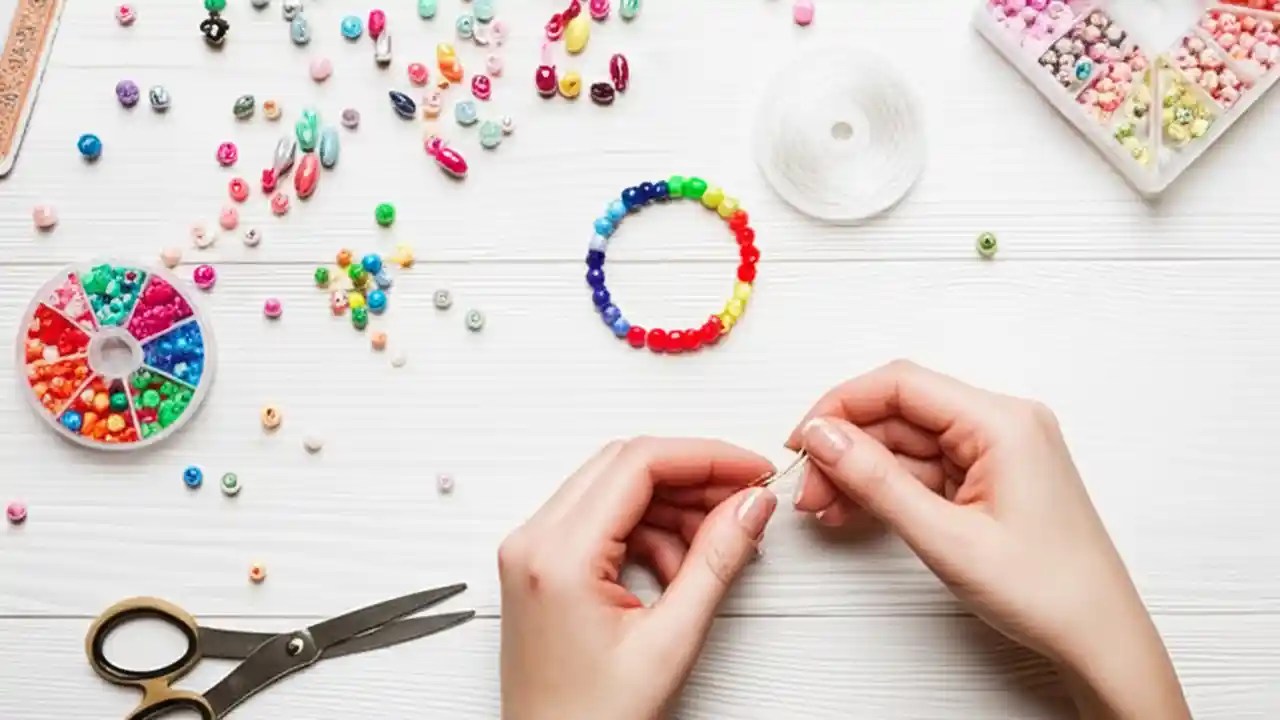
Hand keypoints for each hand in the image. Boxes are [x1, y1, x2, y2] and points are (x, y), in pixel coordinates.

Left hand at [499, 438, 777, 719]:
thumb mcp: (670, 642)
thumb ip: (715, 562)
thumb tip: (749, 504)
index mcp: (556, 557)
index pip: (638, 464)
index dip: (705, 457)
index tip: (752, 470)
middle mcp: (532, 543)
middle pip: (624, 466)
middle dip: (692, 476)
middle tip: (744, 499)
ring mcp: (531, 552)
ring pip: (614, 489)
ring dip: (672, 506)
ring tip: (717, 544)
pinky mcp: (540, 566)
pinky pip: (601, 520)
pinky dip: (648, 530)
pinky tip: (680, 565)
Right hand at [787, 361, 1189, 719]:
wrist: (1098, 639)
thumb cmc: (1048, 591)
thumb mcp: (946, 538)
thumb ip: (877, 481)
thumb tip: (824, 436)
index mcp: (1003, 423)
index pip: (902, 384)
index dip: (841, 406)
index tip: (802, 440)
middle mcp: (1003, 424)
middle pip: (899, 413)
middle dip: (845, 447)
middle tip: (809, 489)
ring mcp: (997, 451)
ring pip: (906, 442)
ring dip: (860, 471)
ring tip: (824, 509)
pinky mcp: (990, 476)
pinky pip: (924, 467)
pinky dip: (887, 488)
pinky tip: (855, 510)